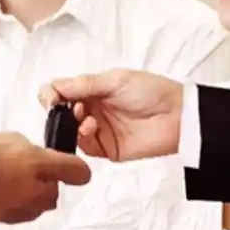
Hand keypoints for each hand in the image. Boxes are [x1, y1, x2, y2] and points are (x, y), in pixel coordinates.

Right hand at [0, 132, 91, 222]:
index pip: (79, 172)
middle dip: (43, 182)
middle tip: (21, 168)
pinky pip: (19, 210)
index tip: (61, 161)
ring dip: (28, 195)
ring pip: (36, 204)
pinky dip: (12, 202)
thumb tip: (38, 161)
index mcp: (47, 171)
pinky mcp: (8, 221)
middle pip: (53, 192)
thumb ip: (34, 152)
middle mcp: (42, 196)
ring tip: (4, 180)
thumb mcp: (16, 140)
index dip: (73, 166)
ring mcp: (25, 212)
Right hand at [39, 69, 182, 160]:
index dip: (51, 95)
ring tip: (86, 118)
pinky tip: (91, 128)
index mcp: (93, 89)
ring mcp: (99, 130)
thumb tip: (53, 87)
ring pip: (70, 131)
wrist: (177, 117)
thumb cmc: (151, 91)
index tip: (52, 99)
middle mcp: (93, 109)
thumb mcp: (115, 80)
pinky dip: (82, 138)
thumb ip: (83, 84)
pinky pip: (85, 147)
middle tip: (70, 108)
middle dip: (59, 111)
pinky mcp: (107, 149)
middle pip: (61, 113)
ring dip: (71, 124)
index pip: (61, 91)